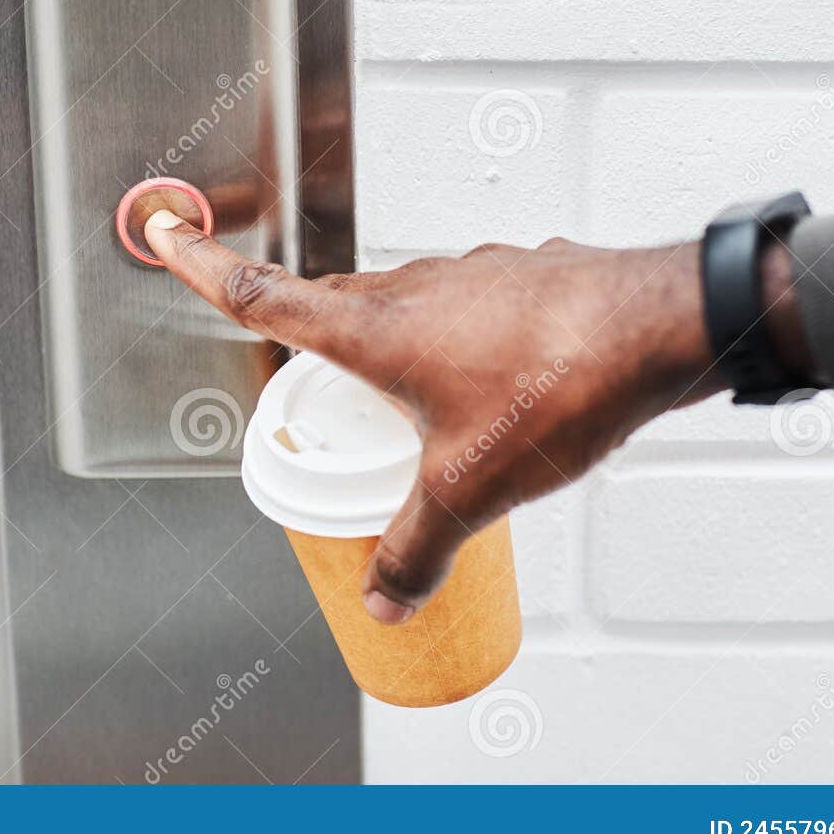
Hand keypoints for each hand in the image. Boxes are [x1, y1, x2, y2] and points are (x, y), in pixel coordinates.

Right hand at [144, 212, 758, 623]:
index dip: (206, 269)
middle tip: (300, 371)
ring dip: (389, 335)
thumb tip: (384, 599)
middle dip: (304, 327)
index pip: (267, 296)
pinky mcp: (527, 276)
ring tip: (405, 394)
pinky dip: (458, 335)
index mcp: (378, 329)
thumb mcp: (472, 489)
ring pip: (406, 299)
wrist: (665, 323)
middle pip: (334, 300)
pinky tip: (493, 377)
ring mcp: (476, 273)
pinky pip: (468, 303)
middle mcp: (418, 287)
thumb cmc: (561, 383)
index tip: (168, 234)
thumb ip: (417, 549)